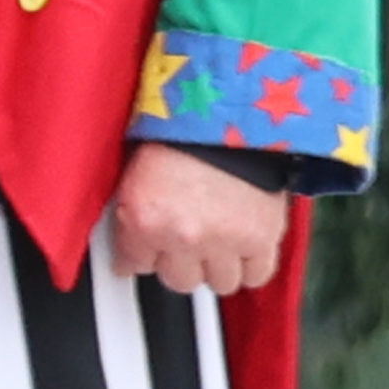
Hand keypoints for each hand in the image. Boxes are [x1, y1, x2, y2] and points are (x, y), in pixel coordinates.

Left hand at [102, 141, 292, 302]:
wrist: (236, 106)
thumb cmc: (185, 129)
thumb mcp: (138, 169)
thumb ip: (131, 215)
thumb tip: (127, 257)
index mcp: (144, 217)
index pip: (133, 264)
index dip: (143, 253)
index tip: (150, 247)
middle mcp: (182, 235)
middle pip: (178, 281)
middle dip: (181, 261)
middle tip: (187, 236)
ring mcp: (224, 240)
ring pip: (219, 282)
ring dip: (217, 265)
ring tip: (220, 238)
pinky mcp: (262, 238)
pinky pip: (256, 275)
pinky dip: (251, 264)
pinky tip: (245, 245)